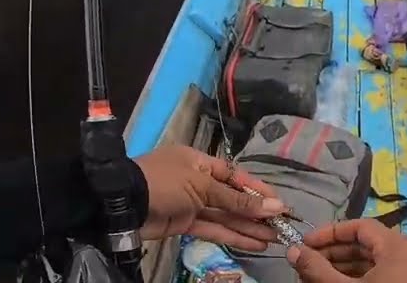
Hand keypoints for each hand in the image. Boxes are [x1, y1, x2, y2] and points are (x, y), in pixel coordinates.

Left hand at [134, 145, 286, 251]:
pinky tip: (254, 244)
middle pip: (233, 198)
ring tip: (275, 238)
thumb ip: (237, 200)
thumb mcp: (202, 185)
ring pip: (226, 216)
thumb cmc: (164, 182)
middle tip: (282, 226)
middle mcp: (198, 181)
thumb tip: (273, 206)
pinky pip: (213, 229)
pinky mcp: (184, 224)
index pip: (236, 176)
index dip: (258, 190)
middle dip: (257, 212)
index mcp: (200, 162)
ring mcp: (191, 204)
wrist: (124, 203)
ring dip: (249, 227)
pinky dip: (232, 236)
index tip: (280, 204)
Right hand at [285, 219, 406, 281]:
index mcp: (402, 248)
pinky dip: (367, 278)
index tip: (306, 244)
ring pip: (380, 261)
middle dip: (337, 253)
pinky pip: (392, 274)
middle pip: (371, 244)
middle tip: (308, 262)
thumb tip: (293, 251)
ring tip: (319, 276)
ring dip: (348, 267)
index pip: (362, 227)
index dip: (331, 233)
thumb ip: (317, 270)